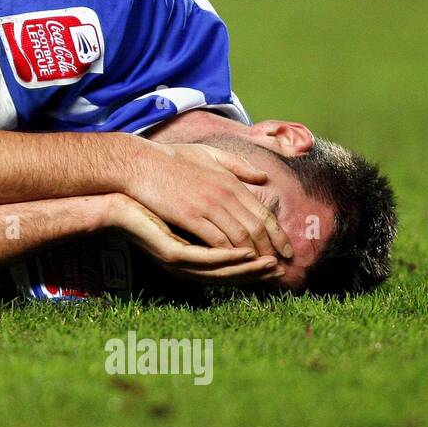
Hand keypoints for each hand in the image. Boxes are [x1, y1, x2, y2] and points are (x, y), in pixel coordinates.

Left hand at [101, 194, 285, 285]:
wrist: (119, 187)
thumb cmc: (154, 189)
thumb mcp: (193, 194)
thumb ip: (222, 195)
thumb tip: (256, 183)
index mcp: (193, 250)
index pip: (232, 259)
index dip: (259, 256)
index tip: (283, 252)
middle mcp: (186, 261)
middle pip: (230, 271)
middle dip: (258, 268)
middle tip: (284, 264)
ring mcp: (178, 259)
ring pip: (219, 271)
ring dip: (248, 268)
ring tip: (272, 263)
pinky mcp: (170, 252)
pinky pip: (203, 259)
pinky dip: (226, 259)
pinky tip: (246, 255)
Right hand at [123, 141, 292, 259]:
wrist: (140, 162)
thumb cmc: (171, 158)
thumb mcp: (210, 154)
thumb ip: (238, 166)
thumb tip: (263, 178)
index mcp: (231, 181)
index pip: (264, 213)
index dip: (278, 234)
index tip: (287, 250)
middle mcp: (225, 193)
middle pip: (257, 228)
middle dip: (272, 250)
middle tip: (280, 267)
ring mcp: (208, 205)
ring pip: (240, 237)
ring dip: (253, 256)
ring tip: (262, 271)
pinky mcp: (190, 215)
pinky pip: (216, 240)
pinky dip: (229, 254)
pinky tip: (234, 265)